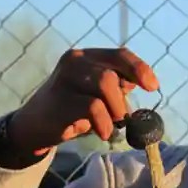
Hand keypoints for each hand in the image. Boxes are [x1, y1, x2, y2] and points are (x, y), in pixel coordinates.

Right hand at [8, 47, 160, 154]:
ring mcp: (64, 79)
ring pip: (105, 84)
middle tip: (123, 118)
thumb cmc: (71, 109)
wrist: (34, 125)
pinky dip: (104, 123)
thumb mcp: (96, 94)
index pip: (120, 54)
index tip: (153, 87)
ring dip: (115, 110)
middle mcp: (74, 61)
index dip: (139, 69)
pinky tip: (101, 132)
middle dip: (122, 100)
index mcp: (87, 57)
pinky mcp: (59, 100)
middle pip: (112, 73)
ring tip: (111, 125)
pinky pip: (93, 108)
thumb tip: (142, 83)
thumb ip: (117, 86)